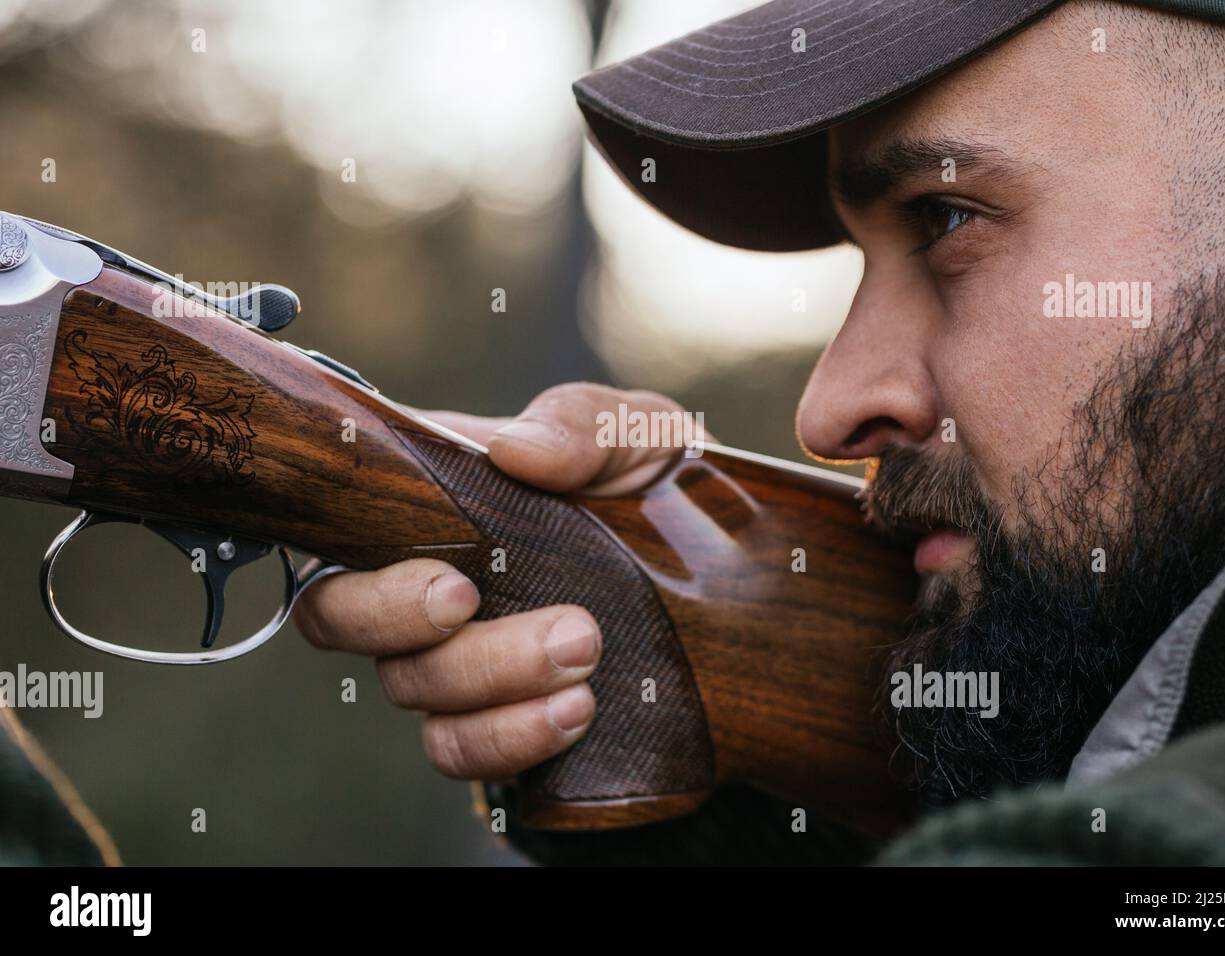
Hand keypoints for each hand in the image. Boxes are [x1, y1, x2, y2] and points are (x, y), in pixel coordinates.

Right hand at [292, 383, 705, 780]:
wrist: (735, 586)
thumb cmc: (662, 489)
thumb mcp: (643, 436)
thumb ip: (584, 425)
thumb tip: (514, 449)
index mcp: (443, 492)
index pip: (346, 511)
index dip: (355, 544)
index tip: (445, 567)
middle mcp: (428, 575)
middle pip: (338, 612)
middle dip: (399, 618)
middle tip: (474, 601)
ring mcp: (456, 654)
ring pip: (408, 686)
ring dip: (484, 677)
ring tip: (583, 653)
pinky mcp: (496, 717)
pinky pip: (458, 749)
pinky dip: (506, 737)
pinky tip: (575, 710)